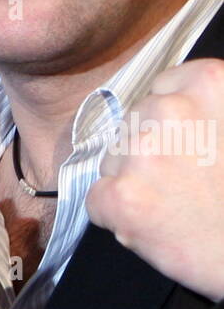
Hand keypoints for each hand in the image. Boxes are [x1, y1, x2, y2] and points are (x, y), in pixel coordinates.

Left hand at [86, 59, 223, 299]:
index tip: (187, 142)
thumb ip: (206, 107)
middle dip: (149, 150)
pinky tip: (151, 223)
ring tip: (173, 203)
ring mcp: (143, 152)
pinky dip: (116, 214)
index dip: (170, 121)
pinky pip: (98, 198)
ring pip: (113, 158)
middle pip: (133, 121)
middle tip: (184, 179)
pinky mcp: (121, 195)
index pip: (162, 87)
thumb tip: (169, 102)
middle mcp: (172, 110)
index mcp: (209, 85)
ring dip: (133, 180)